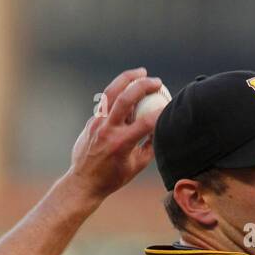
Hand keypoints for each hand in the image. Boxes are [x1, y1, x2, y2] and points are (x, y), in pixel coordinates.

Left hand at [67, 68, 164, 201]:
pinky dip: (119, 93)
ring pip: (111, 92)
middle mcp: (107, 130)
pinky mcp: (92, 121)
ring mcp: (97, 123)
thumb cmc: (113, 177)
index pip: (145, 123)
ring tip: (141, 72)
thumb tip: (161, 129)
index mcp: (121, 144)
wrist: (84, 182)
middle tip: (157, 82)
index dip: (160, 113)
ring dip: (127, 78)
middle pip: (125, 99)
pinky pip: (106, 101)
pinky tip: (128, 88)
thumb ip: (150, 146)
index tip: (170, 106)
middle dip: (143, 86)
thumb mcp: (137, 166)